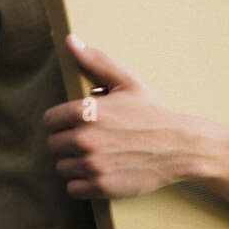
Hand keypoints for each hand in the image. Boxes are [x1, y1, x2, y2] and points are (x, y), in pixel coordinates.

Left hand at [42, 34, 210, 199]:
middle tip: (92, 139)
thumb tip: (71, 40)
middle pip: (54, 145)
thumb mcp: (128, 81)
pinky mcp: (100, 186)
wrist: (179, 146)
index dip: (63, 120)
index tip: (78, 122)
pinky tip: (100, 171)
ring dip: (76, 162)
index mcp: (86, 112)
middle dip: (69, 141)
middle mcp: (85, 139)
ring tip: (97, 155)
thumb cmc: (151, 112)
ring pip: (62, 167)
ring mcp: (93, 165)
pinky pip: (73, 189)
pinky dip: (83, 183)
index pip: (50, 121)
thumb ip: (96, 61)